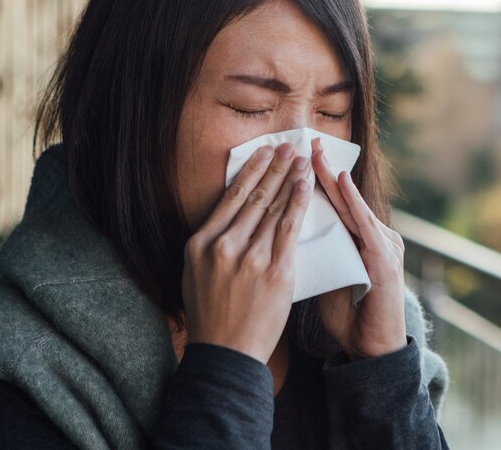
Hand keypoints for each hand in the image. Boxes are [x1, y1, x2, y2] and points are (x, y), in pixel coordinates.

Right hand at [182, 143, 312, 363]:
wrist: (226, 354)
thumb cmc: (211, 316)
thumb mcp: (195, 274)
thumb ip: (210, 245)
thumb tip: (227, 216)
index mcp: (199, 244)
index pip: (229, 198)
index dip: (251, 172)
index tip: (263, 153)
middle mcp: (222, 246)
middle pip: (253, 198)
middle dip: (274, 168)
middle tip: (289, 146)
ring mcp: (249, 259)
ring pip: (272, 209)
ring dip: (289, 179)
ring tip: (301, 160)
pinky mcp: (274, 273)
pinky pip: (288, 230)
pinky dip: (297, 204)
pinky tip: (305, 187)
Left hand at [312, 138, 406, 359]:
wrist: (373, 349)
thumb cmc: (348, 316)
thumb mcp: (325, 277)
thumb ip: (312, 255)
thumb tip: (281, 236)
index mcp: (358, 241)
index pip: (333, 205)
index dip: (314, 181)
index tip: (294, 157)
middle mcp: (374, 237)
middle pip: (344, 198)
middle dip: (323, 170)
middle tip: (305, 142)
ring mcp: (383, 246)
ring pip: (353, 205)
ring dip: (335, 179)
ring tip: (318, 155)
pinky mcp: (385, 260)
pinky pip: (365, 225)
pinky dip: (353, 203)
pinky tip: (341, 183)